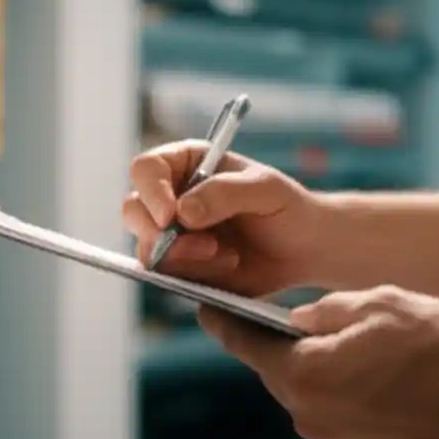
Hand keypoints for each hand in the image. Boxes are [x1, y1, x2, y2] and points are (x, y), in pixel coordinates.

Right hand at [122, 140, 332, 295]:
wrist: (304, 249)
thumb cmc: (287, 208)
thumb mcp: (265, 189)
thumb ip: (224, 193)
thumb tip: (182, 212)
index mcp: (187, 164)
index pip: (146, 169)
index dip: (151, 192)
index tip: (171, 216)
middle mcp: (171, 196)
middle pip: (134, 210)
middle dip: (159, 234)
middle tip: (204, 246)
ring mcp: (172, 233)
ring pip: (147, 248)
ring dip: (184, 258)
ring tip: (227, 255)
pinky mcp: (180, 265)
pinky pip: (167, 274)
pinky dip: (196, 274)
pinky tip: (228, 265)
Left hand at [198, 285, 438, 438]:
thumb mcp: (381, 304)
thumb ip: (329, 309)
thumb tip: (300, 321)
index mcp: (302, 375)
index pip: (243, 343)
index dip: (222, 321)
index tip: (204, 307)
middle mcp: (309, 416)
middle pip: (281, 372)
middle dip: (289, 345)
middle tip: (297, 317)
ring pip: (314, 394)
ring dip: (326, 370)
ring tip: (360, 344)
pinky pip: (343, 416)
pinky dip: (351, 394)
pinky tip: (384, 377)